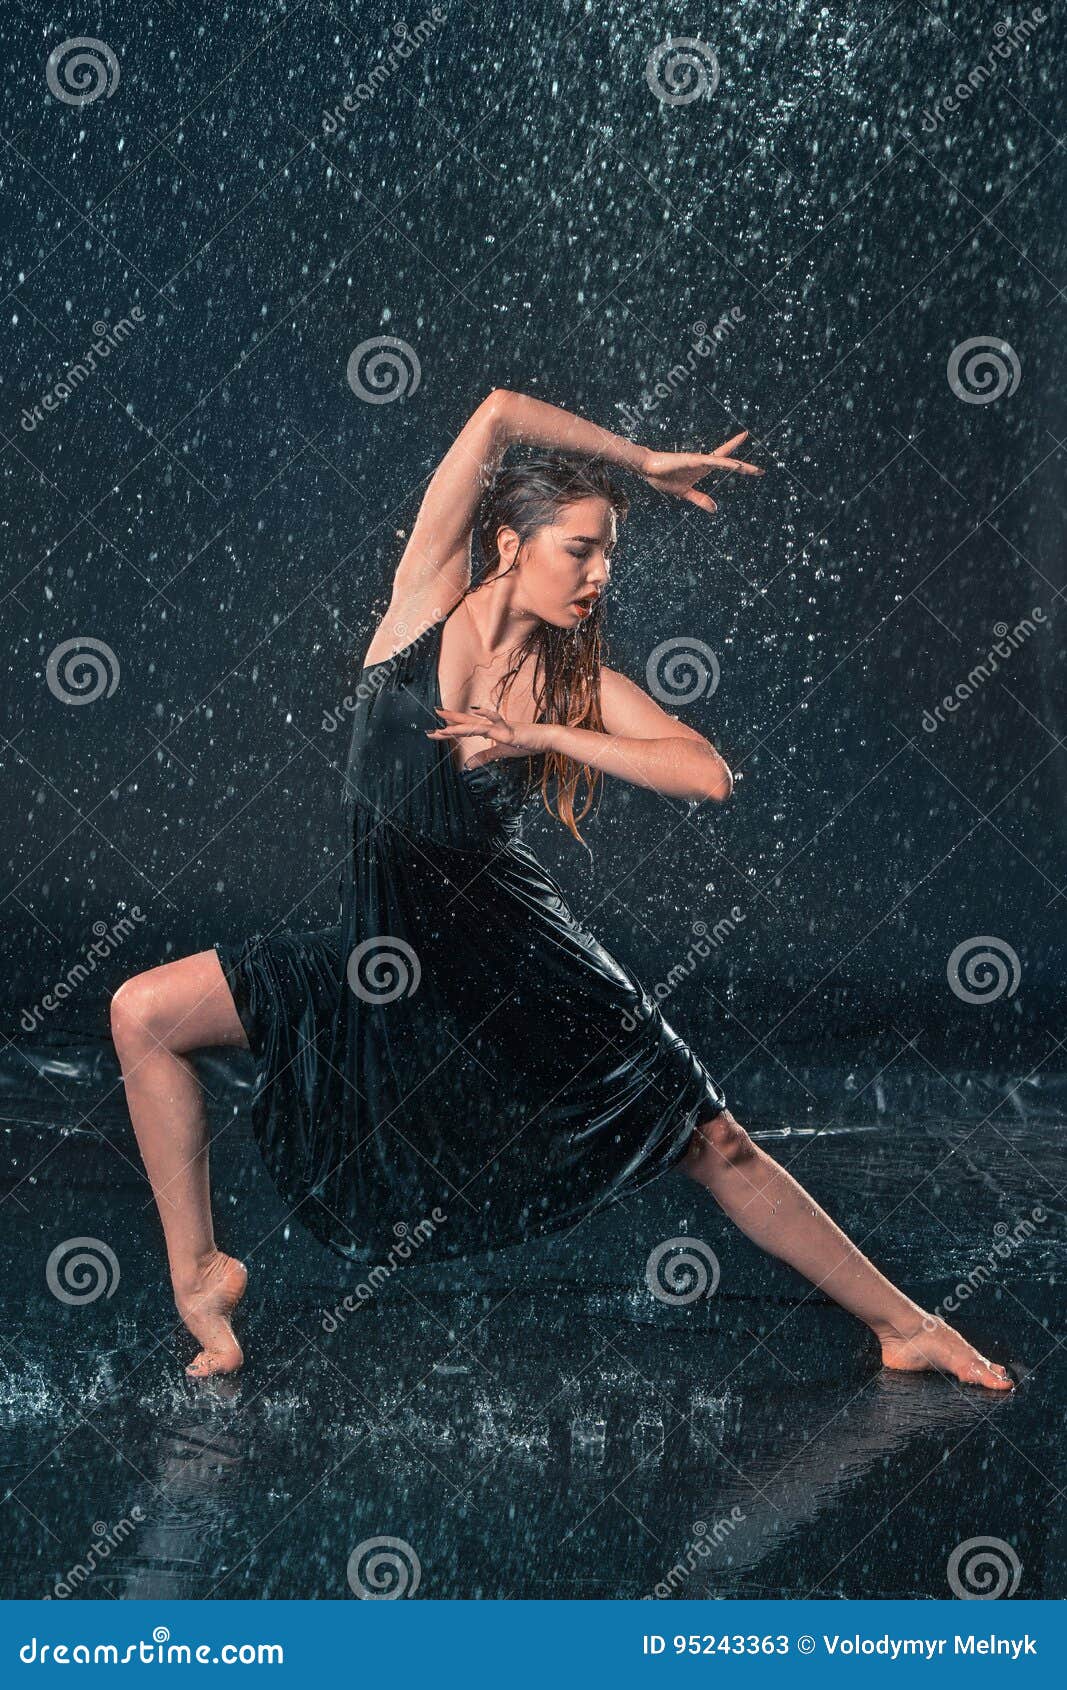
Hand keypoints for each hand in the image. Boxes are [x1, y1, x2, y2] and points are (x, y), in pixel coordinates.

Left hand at [426, 705, 551, 756]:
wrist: (546, 738)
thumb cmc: (526, 743)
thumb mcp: (501, 752)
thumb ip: (484, 757)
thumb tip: (467, 765)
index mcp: (489, 730)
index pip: (466, 728)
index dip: (451, 728)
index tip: (436, 729)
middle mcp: (492, 725)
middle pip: (466, 722)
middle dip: (450, 719)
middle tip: (434, 711)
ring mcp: (499, 726)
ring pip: (475, 724)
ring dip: (458, 725)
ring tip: (443, 727)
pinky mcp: (509, 730)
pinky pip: (495, 722)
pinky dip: (486, 716)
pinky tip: (475, 711)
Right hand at [642, 430, 762, 513]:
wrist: (648, 469)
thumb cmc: (664, 478)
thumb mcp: (685, 493)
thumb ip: (700, 500)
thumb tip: (715, 509)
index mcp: (704, 468)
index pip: (725, 463)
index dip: (740, 465)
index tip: (754, 468)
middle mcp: (705, 462)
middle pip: (729, 462)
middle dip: (745, 467)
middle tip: (762, 471)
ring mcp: (699, 460)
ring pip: (723, 461)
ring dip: (738, 466)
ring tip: (753, 470)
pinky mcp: (693, 460)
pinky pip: (712, 461)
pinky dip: (723, 463)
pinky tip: (734, 465)